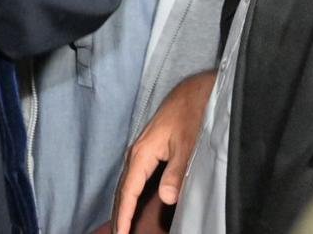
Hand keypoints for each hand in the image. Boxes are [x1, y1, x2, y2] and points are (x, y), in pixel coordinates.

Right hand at [112, 71, 215, 233]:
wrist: (193, 93)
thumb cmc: (191, 115)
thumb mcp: (187, 145)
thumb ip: (176, 172)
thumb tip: (166, 198)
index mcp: (143, 153)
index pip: (129, 191)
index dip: (125, 214)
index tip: (121, 233)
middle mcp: (137, 153)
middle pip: (123, 189)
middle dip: (119, 213)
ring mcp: (141, 151)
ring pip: (126, 184)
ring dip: (123, 205)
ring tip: (122, 224)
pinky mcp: (148, 150)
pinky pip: (133, 177)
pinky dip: (130, 194)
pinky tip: (132, 202)